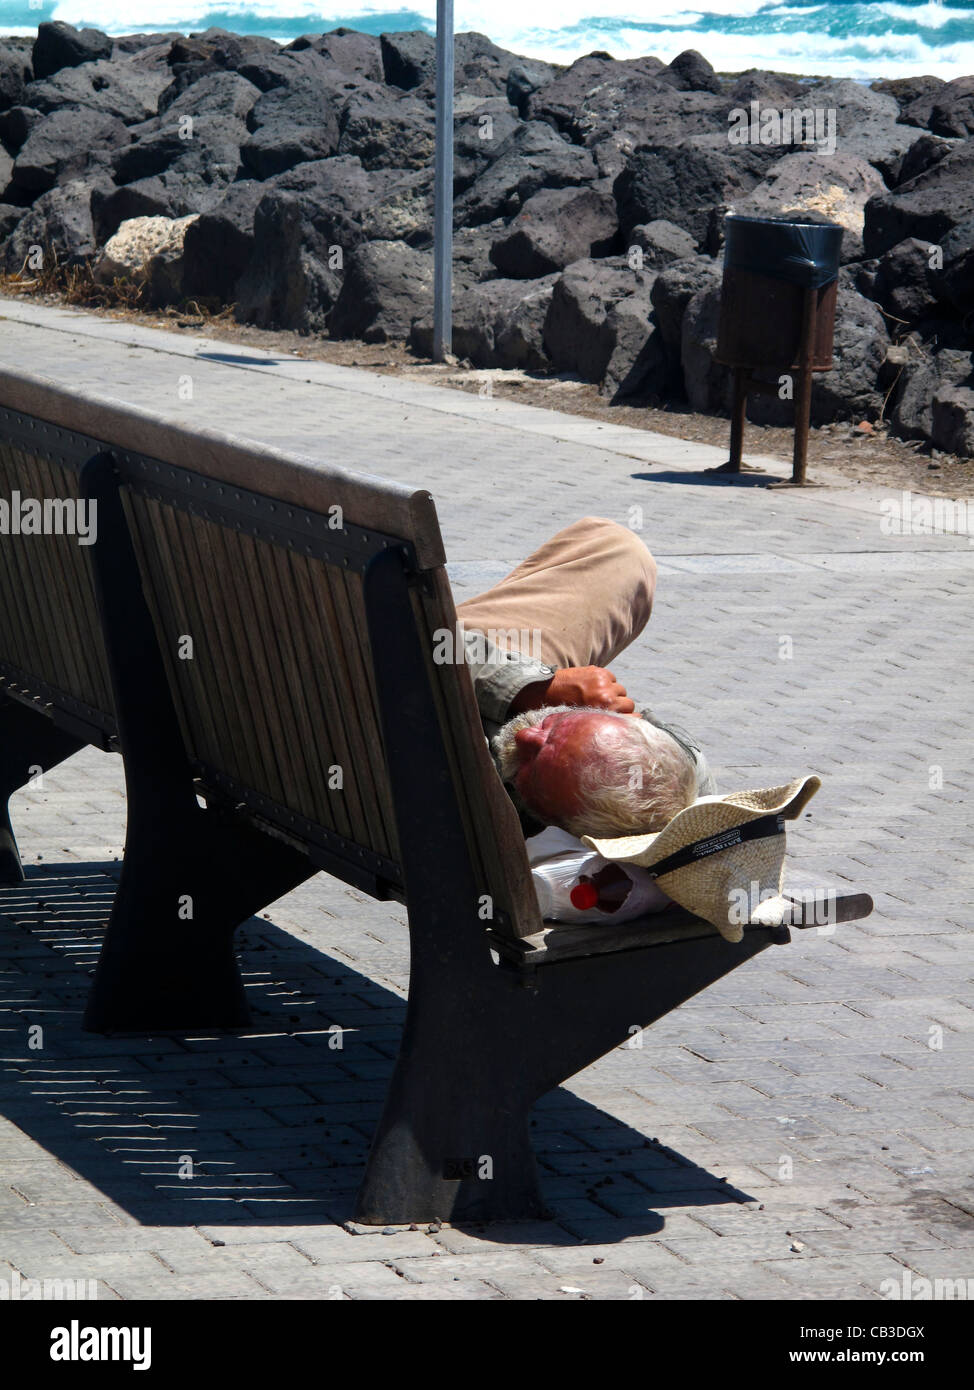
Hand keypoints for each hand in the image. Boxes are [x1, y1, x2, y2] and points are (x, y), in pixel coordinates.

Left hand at [509, 665, 635, 715]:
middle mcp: (606, 695)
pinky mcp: (599, 671)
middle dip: (622, 707)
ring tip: (601, 699)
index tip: (628, 721)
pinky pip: (613, 678)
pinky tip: (595, 688)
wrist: (547, 691)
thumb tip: (627, 723)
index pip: (632, 715)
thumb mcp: (587, 722)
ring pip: (621, 690)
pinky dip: (607, 683)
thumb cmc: (565, 713)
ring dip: (614, 694)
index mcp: (604, 710)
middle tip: (611, 711)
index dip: (631, 719)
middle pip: (629, 703)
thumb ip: (605, 721)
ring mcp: (603, 682)